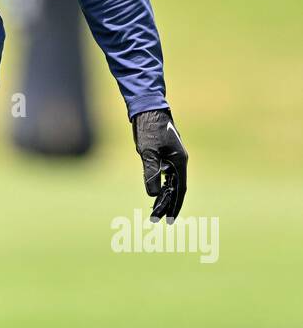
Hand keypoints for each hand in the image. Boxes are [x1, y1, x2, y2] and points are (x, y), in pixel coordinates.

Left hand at [132, 108, 187, 223]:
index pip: (180, 190)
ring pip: (171, 182)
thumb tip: (153, 195)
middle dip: (168, 204)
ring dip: (164, 196)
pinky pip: (165, 174)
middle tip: (158, 219)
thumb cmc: (149, 128)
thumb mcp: (148, 151)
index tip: (169, 219)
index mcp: (179, 161)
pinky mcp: (165, 153)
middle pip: (176, 188)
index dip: (175, 206)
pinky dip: (161, 184)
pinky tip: (156, 192)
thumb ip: (151, 172)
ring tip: (155, 210)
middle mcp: (178, 161)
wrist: (148, 108)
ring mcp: (172, 157)